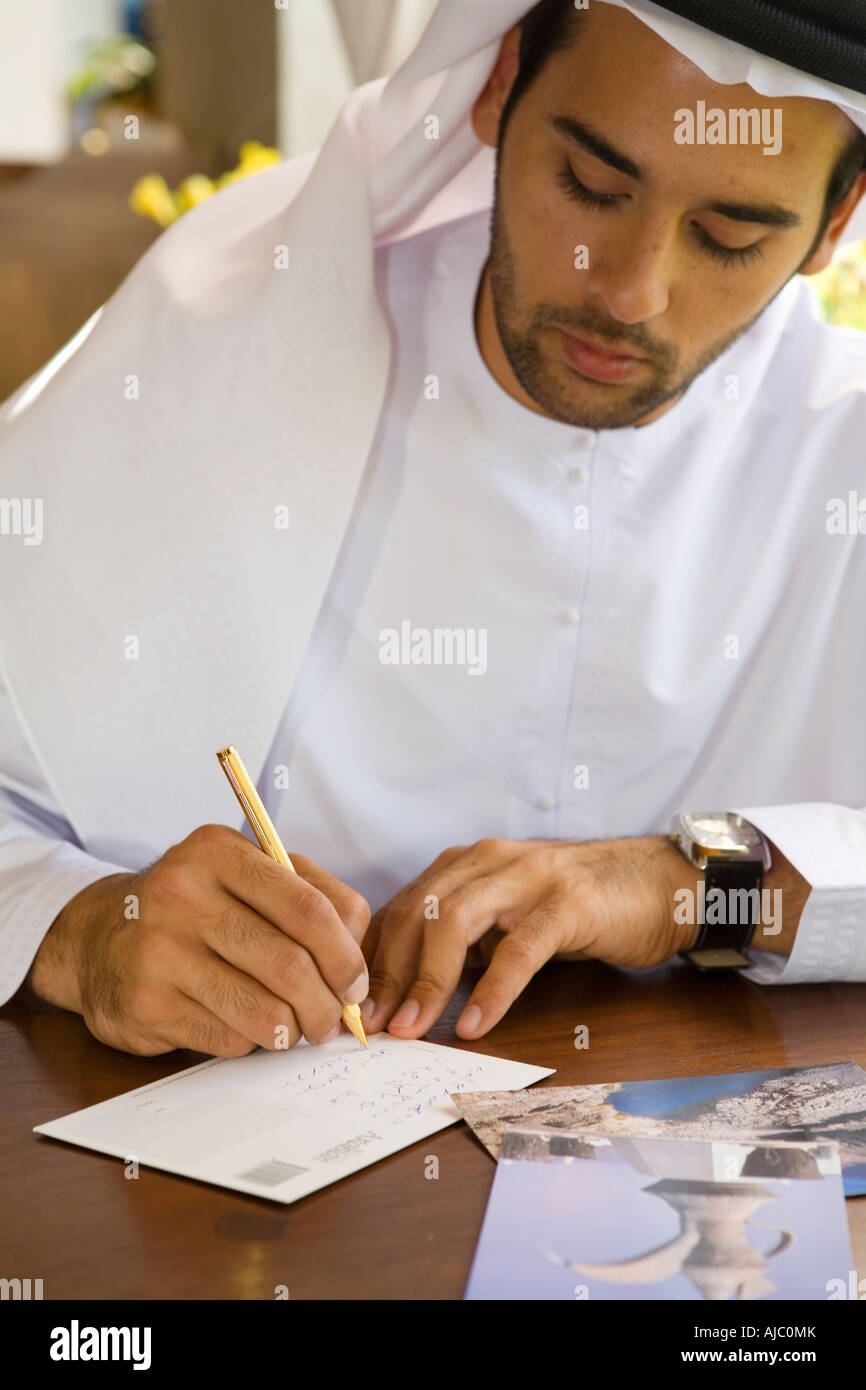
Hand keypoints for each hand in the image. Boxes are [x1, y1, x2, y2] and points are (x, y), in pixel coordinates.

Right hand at [26, 824, 369, 1056]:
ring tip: (296, 1028)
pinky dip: (251, 1040)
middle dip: (326, 1005)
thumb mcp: (248, 876)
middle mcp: (182, 894)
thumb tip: (358, 957)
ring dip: (294, 1030)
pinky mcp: (145, 1003)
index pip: (307, 908)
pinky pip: (228, 1038)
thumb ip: (313, 897)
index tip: (356, 984)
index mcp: (219, 851)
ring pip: (263, 1011)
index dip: (345, 955)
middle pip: (290, 965)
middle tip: (334, 1021)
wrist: (99, 938)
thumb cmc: (196, 907)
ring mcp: (159, 950)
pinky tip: (244, 1025)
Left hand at [362, 836, 694, 1040]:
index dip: (374, 958)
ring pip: (455, 922)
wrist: (659, 884)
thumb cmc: (579, 907)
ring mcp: (529, 879)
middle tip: (373, 1025)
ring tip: (412, 1028)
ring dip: (427, 981)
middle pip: (418, 913)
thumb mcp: (508, 918)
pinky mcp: (568, 905)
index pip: (402, 908)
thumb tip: (410, 992)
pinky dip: (491, 989)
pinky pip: (519, 949)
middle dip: (389, 973)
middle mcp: (490, 862)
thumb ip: (465, 941)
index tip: (355, 1007)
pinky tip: (473, 1023)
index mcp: (468, 864)